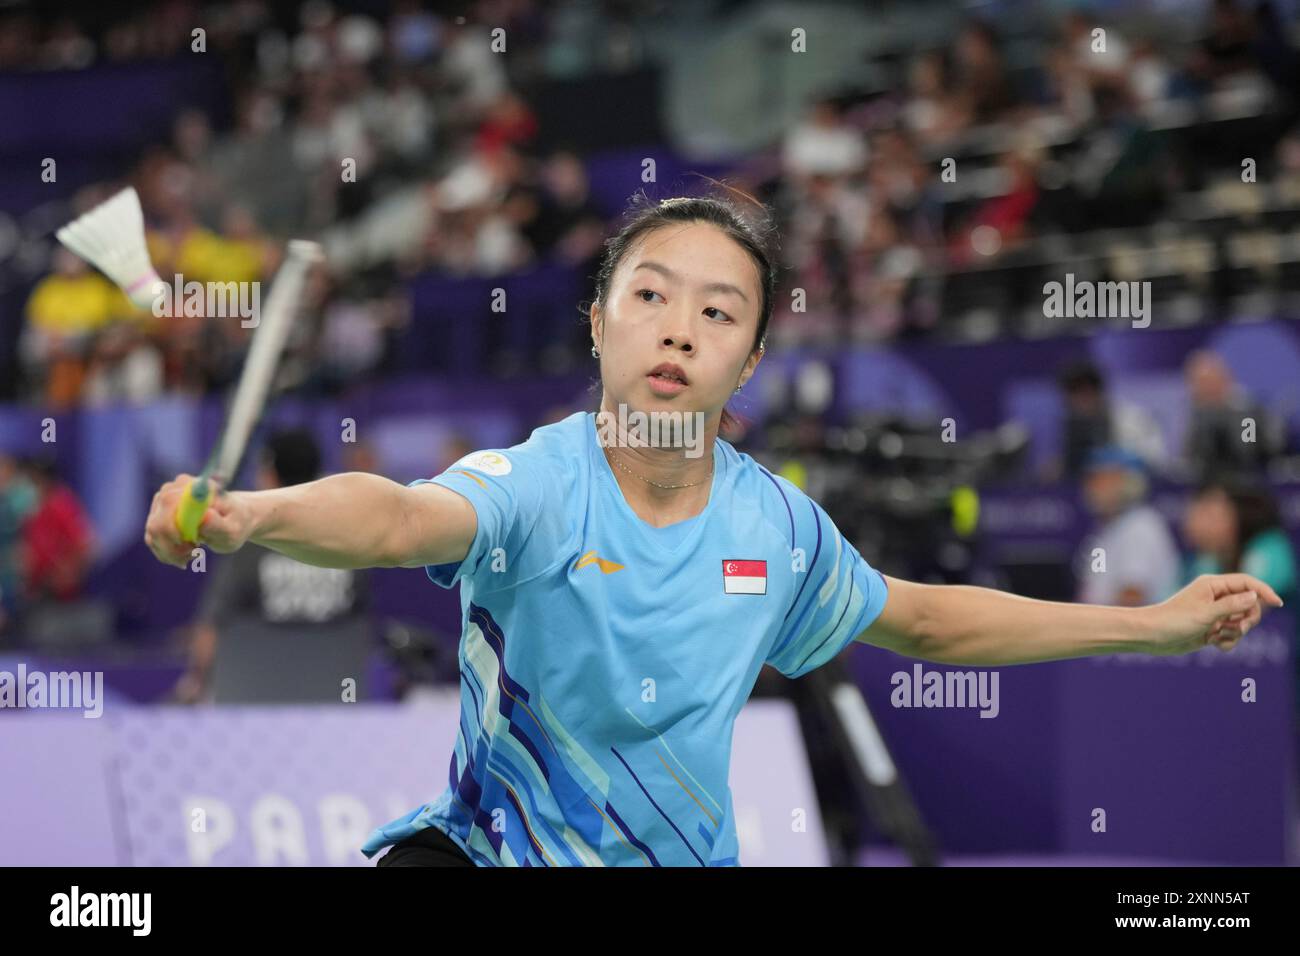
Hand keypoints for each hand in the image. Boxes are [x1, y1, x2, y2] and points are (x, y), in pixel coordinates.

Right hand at [144, 474, 254, 566]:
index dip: (172, 529)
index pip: (169, 503)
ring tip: (192, 554)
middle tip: (193, 554)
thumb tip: (203, 515)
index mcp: (194, 487)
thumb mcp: (233, 529)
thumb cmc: (236, 523)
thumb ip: (218, 525)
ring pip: (153, 533)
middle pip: (157, 522)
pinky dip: (166, 552)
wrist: (233, 518)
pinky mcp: (157, 514)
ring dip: (170, 552)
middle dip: (172, 547)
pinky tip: (183, 555)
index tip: (191, 546)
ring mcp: (162, 501)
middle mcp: (173, 489)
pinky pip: (152, 538)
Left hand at [1144, 573, 1283, 654]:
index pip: (1247, 582)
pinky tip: (1213, 644)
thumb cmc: (1173, 620)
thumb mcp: (1206, 613)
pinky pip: (1232, 636)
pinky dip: (1228, 641)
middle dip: (1247, 619)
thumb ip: (1232, 605)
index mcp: (1212, 585)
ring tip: (1217, 635)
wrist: (1152, 637)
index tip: (1278, 603)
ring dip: (1236, 632)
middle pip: (1249, 605)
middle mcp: (1215, 597)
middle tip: (1235, 627)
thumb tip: (1254, 595)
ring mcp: (1214, 614)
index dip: (1264, 591)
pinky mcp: (1211, 629)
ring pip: (1242, 623)